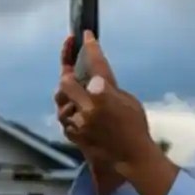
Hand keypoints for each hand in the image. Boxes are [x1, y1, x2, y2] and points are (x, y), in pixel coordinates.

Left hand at [55, 34, 123, 194]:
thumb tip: (94, 76)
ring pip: (60, 99)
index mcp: (105, 96)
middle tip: (73, 68)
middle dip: (68, 74)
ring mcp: (77, 122)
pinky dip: (69, 110)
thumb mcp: (128, 101)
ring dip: (68, 95)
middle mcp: (88, 108)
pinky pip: (63, 115)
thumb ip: (109, 86)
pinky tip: (79, 110)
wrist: (130, 159)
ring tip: (79, 94)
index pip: (95, 65)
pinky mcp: (71, 133)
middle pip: (65, 81)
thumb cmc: (134, 127)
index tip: (86, 36)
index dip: (90, 47)